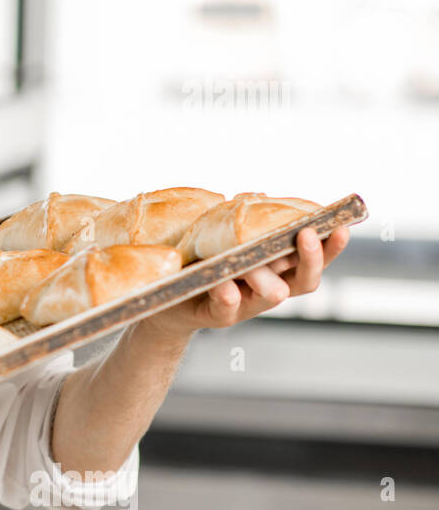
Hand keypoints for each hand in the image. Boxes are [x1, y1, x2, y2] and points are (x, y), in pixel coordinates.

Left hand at [139, 226, 351, 342]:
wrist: (166, 295)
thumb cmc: (201, 262)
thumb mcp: (223, 237)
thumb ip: (244, 221)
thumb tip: (260, 194)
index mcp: (277, 270)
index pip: (314, 259)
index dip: (332, 246)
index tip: (342, 226)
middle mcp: (267, 289)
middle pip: (305, 281)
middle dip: (312, 259)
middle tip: (309, 235)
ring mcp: (244, 305)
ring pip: (270, 297)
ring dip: (269, 277)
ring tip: (268, 257)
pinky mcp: (216, 315)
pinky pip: (227, 309)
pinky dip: (228, 296)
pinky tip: (225, 285)